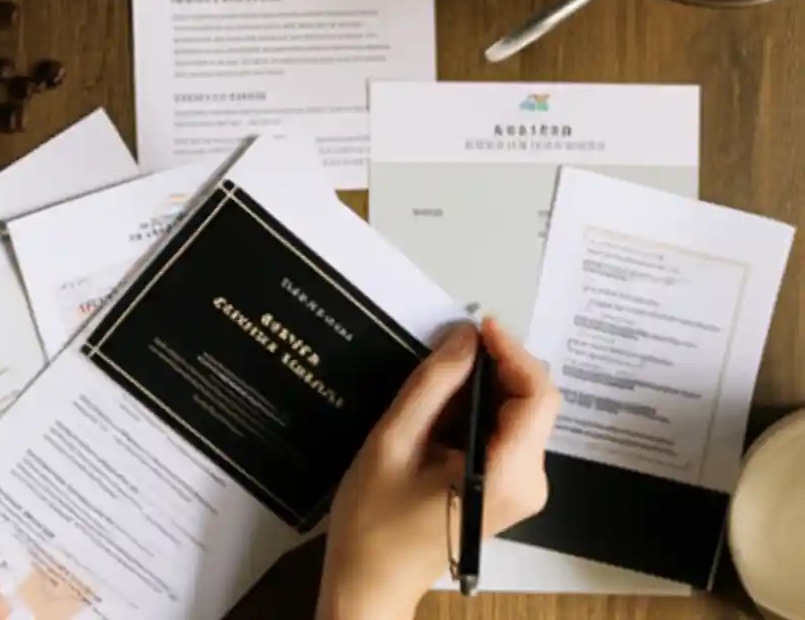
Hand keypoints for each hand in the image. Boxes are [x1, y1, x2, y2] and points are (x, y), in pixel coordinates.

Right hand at [315, 319, 559, 619]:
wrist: (369, 580)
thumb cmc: (373, 521)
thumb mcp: (393, 441)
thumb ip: (433, 385)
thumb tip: (463, 337)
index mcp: (508, 474)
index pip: (536, 395)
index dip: (511, 351)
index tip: (477, 325)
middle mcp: (528, 482)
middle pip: (533, 402)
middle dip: (496, 366)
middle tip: (448, 348)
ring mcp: (521, 487)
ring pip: (519, 414)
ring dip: (484, 386)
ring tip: (435, 381)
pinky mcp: (507, 487)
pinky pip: (505, 432)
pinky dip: (479, 408)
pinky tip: (440, 410)